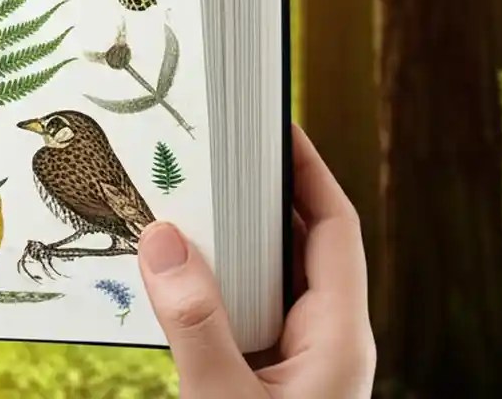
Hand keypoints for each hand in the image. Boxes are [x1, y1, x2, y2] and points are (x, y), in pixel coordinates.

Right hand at [136, 124, 374, 397]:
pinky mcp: (268, 382)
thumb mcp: (224, 396)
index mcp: (340, 338)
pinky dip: (212, 290)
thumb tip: (162, 241)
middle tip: (209, 162)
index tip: (274, 129)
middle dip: (253, 203)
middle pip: (298, 248)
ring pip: (266, 284)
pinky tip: (173, 283)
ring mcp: (298, 364)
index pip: (335, 229)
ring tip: (180, 212)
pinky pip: (243, 316)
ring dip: (226, 250)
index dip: (309, 171)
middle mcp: (327, 343)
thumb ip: (195, 324)